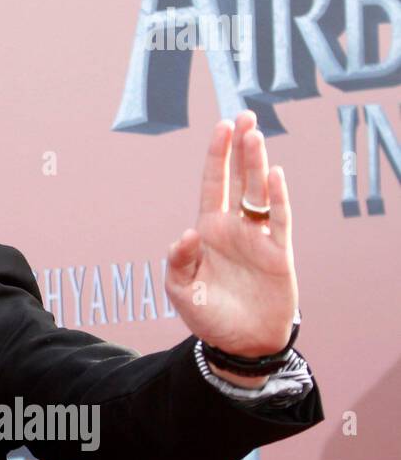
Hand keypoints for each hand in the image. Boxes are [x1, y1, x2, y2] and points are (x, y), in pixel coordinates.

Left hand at [165, 109, 297, 357]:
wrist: (240, 343)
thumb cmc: (207, 315)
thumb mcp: (180, 290)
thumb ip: (178, 262)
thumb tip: (188, 232)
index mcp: (209, 231)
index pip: (212, 184)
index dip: (216, 155)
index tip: (221, 126)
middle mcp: (234, 228)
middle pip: (238, 179)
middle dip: (240, 148)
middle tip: (244, 115)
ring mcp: (258, 238)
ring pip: (260, 192)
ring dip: (257, 164)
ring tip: (255, 134)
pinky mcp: (279, 254)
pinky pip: (280, 220)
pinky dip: (279, 197)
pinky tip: (275, 174)